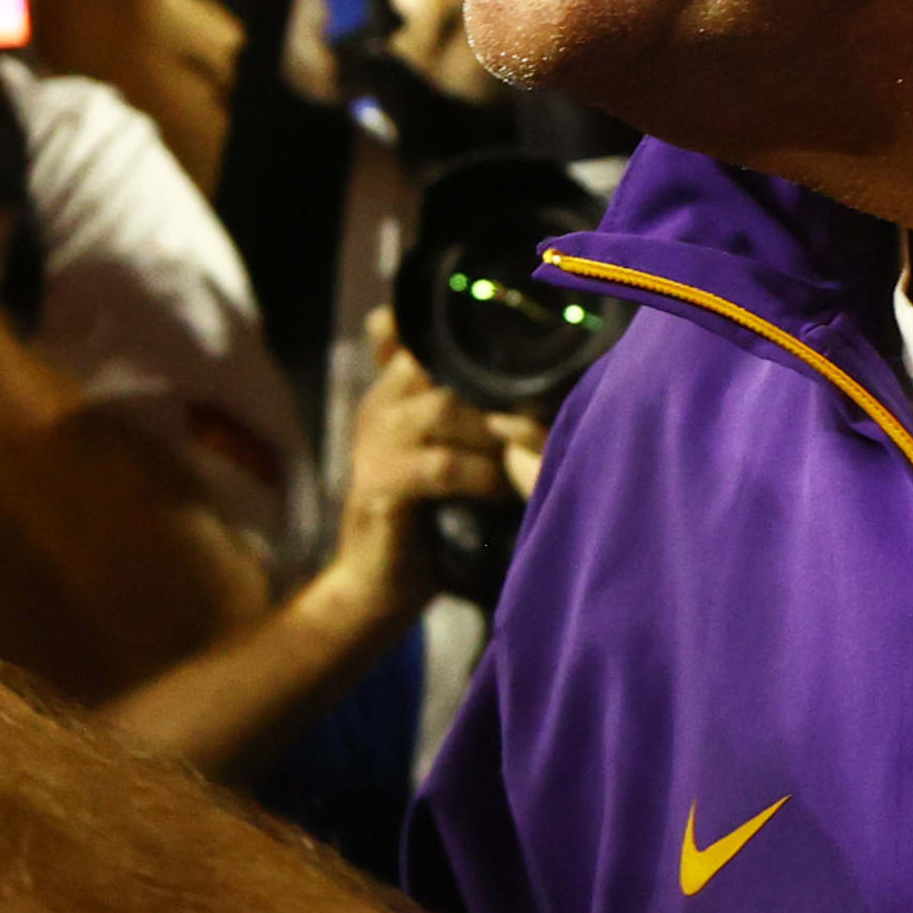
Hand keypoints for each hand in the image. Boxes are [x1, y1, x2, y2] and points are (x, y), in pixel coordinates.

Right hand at [323, 334, 522, 624]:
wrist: (375, 584)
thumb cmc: (428, 516)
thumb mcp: (450, 452)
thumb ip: (474, 412)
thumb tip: (534, 387)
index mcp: (394, 390)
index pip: (411, 328)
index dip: (456, 329)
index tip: (514, 342)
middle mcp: (379, 405)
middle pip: (439, 361)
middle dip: (497, 386)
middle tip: (538, 410)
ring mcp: (374, 444)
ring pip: (443, 409)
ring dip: (493, 433)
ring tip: (519, 458)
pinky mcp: (379, 486)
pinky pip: (441, 466)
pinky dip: (480, 476)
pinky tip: (499, 491)